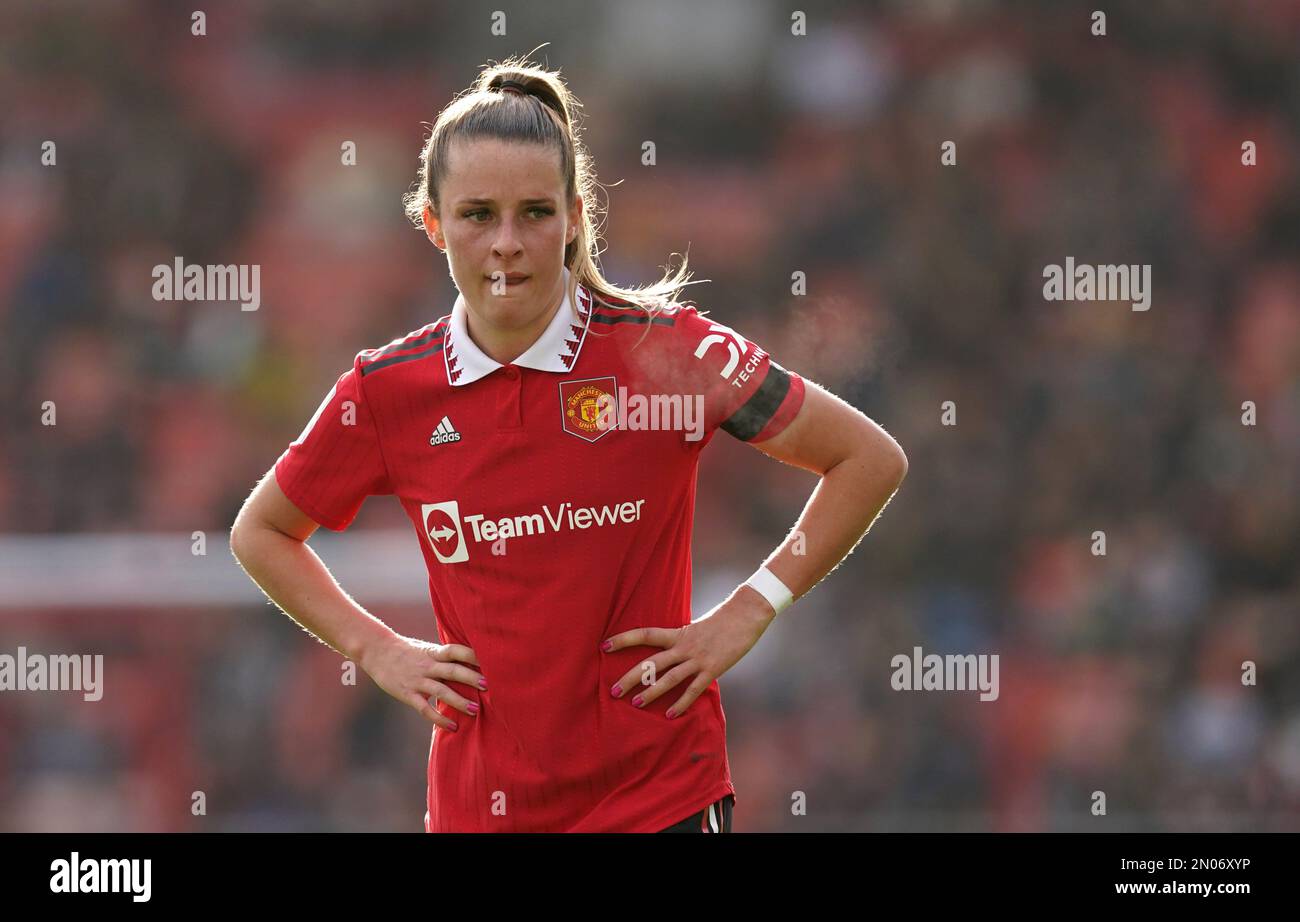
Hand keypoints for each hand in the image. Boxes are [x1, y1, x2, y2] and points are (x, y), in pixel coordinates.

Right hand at [360, 634, 484, 730]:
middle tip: (490, 686)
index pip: (456, 651)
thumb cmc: (406, 650)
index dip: (473, 655)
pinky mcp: (407, 693)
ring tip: (475, 710)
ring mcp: (417, 680)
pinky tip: (452, 726)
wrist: (376, 651)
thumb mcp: (427, 649)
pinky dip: (438, 718)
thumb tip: (470, 662)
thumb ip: (445, 657)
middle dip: (472, 678)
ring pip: (441, 691)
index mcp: (434, 652)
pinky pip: (424, 708)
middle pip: (453, 670)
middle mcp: (427, 665)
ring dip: (459, 701)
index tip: (491, 660)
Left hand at [602, 592, 775, 718]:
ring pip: (669, 678)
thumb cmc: (722, 621)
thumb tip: (668, 652)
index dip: (624, 640)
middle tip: (613, 690)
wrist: (746, 615)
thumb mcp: (695, 628)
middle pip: (651, 663)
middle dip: (631, 677)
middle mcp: (684, 646)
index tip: (604, 646)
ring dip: (651, 692)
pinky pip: (693, 689)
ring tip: (636, 704)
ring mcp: (698, 659)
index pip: (645, 634)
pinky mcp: (713, 669)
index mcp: (678, 633)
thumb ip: (681, 641)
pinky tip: (670, 715)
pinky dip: (681, 703)